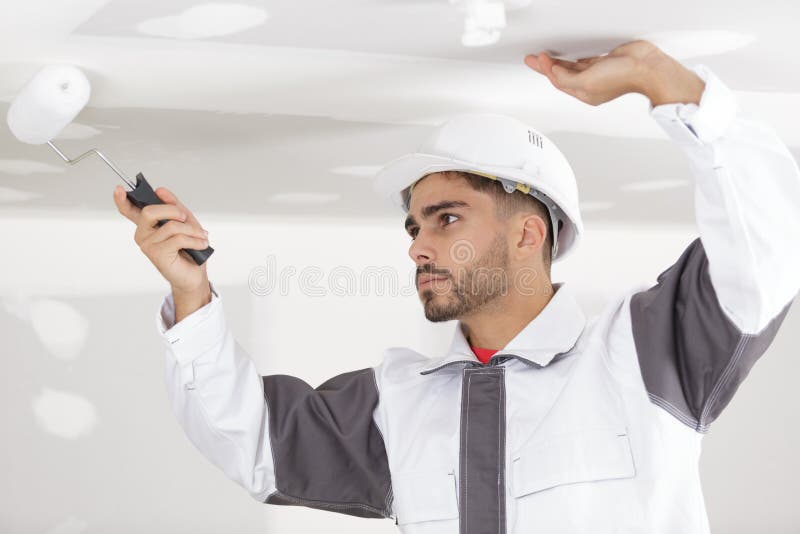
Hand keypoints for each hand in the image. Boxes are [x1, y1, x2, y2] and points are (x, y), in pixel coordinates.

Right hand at [113, 184, 209, 294]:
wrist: (194, 274)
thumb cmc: (190, 249)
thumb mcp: (185, 222)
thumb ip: (174, 205)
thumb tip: (160, 191)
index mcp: (148, 224)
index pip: (130, 211)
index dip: (122, 200)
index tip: (119, 189)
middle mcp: (143, 234)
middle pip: (150, 211)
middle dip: (173, 210)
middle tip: (185, 218)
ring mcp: (147, 245)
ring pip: (171, 226)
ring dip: (192, 230)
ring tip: (201, 236)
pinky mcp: (156, 254)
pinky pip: (178, 239)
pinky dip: (194, 240)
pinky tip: (200, 244)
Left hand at [524, 39, 667, 105]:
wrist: (645, 67)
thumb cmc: (622, 79)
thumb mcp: (587, 82)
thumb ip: (566, 78)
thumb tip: (554, 71)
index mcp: (584, 94)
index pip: (558, 82)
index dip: (547, 70)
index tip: (538, 59)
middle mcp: (590, 85)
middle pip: (562, 75)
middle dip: (546, 67)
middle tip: (532, 59)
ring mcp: (598, 73)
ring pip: (572, 67)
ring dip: (558, 61)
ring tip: (544, 56)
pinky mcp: (605, 62)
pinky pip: (584, 60)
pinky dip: (574, 58)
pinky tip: (568, 55)